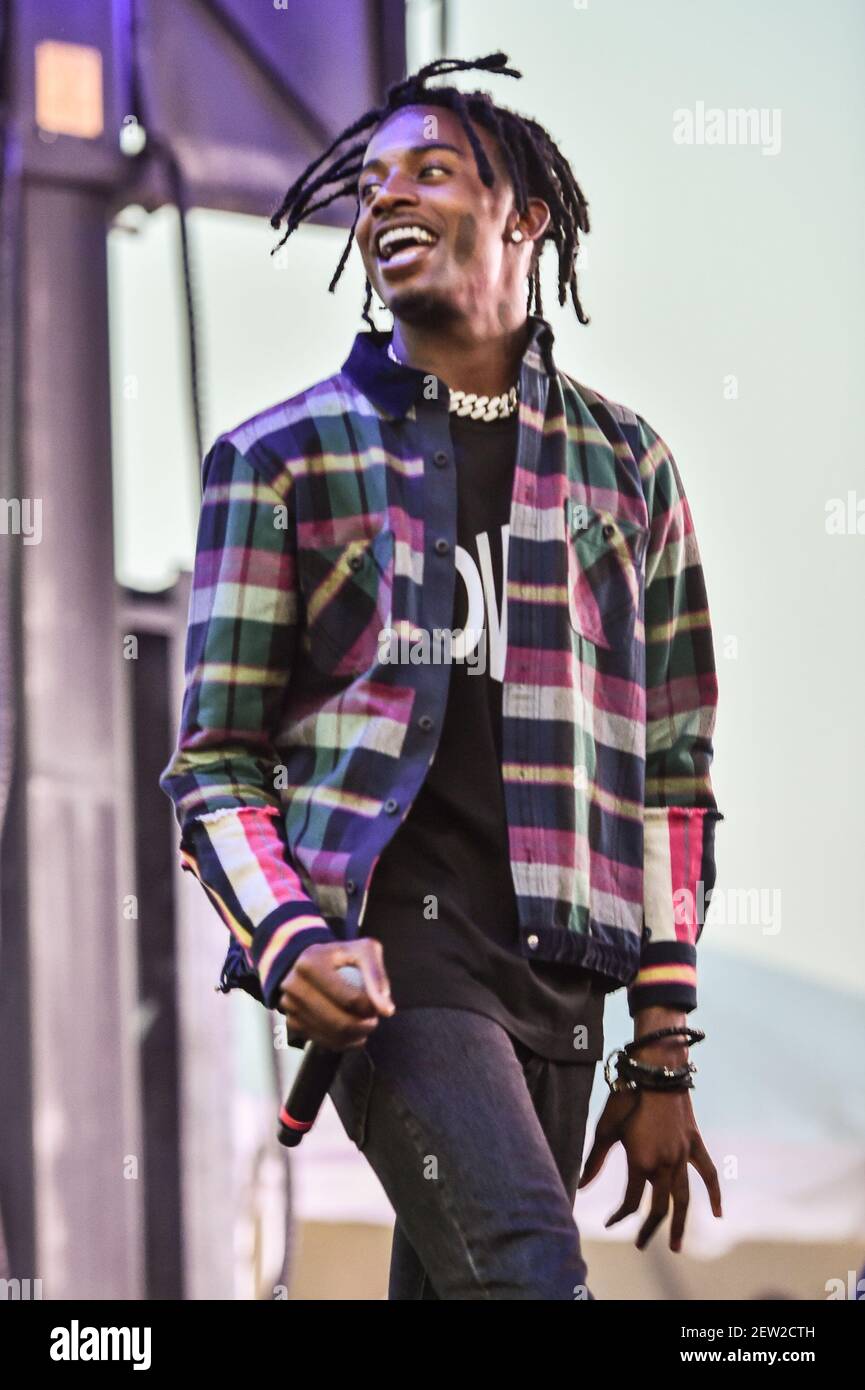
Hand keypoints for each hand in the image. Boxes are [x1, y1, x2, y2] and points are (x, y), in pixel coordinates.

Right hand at [277, 938, 394, 1050]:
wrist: (313, 961)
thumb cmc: (343, 956)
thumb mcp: (364, 951)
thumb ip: (377, 976)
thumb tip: (386, 1009)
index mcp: (310, 963)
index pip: (349, 999)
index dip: (371, 1008)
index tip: (381, 1006)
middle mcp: (293, 985)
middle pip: (338, 1022)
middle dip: (364, 1027)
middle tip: (375, 1021)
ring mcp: (289, 1006)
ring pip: (330, 1035)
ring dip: (355, 1036)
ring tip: (366, 1026)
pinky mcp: (291, 1022)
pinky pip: (321, 1042)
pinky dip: (342, 1043)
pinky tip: (354, 1034)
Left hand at [577, 1082, 722, 1251]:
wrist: (655, 1071)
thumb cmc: (625, 1097)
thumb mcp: (605, 1130)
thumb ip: (594, 1161)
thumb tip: (579, 1186)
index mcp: (640, 1163)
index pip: (630, 1201)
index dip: (618, 1216)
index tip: (609, 1223)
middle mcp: (664, 1165)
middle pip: (658, 1207)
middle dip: (648, 1229)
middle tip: (639, 1245)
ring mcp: (682, 1156)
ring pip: (683, 1199)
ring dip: (679, 1224)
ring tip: (675, 1246)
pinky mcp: (694, 1144)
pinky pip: (707, 1174)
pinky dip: (714, 1194)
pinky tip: (718, 1214)